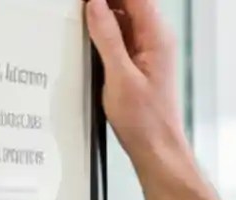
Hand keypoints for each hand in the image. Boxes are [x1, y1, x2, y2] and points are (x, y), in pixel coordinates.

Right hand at [85, 0, 187, 171]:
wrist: (155, 148)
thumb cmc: (146, 121)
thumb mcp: (120, 77)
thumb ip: (107, 37)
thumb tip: (95, 5)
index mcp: (157, 37)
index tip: (88, 1)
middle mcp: (155, 39)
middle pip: (128, 2)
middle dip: (103, 3)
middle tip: (78, 10)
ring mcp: (147, 49)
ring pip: (122, 17)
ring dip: (101, 15)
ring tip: (79, 20)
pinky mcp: (138, 61)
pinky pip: (120, 35)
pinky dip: (103, 32)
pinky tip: (88, 37)